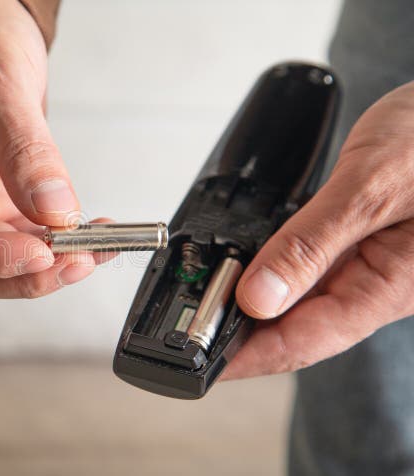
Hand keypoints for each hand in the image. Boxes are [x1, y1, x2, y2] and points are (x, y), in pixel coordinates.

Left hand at [224, 81, 413, 378]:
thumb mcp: (371, 186)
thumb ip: (313, 243)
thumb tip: (258, 298)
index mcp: (390, 287)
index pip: (305, 342)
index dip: (246, 357)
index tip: (198, 361)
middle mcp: (378, 286)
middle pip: (296, 328)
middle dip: (240, 333)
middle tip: (188, 326)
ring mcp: (368, 266)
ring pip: (300, 302)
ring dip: (253, 304)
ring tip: (205, 300)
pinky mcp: (360, 243)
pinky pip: (309, 271)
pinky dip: (272, 272)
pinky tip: (246, 268)